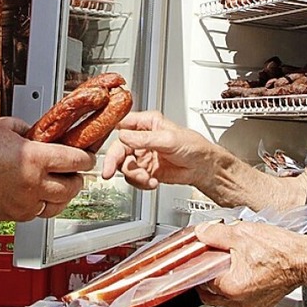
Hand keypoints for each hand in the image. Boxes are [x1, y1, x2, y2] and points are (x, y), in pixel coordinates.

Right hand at [0, 117, 95, 220]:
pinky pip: (37, 213)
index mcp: (35, 159)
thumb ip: (29, 130)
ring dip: (63, 195)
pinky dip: (42, 204)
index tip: (87, 155)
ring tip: (60, 184)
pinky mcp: (11, 216)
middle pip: (72, 187)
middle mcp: (32, 185)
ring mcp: (22, 204)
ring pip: (57, 206)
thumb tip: (42, 134)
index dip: (86, 157)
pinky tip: (38, 194)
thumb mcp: (5, 126)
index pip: (76, 161)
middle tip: (75, 171)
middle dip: (77, 178)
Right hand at [100, 110, 219, 189]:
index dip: (111, 132)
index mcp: (147, 123)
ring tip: (146, 178)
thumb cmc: (194, 147)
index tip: (102, 142)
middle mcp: (142, 138)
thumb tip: (123, 135)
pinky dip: (140, 183)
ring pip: (124, 166)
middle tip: (110, 172)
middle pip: (118, 148)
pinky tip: (152, 182)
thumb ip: (145, 139)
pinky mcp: (145, 171)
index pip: (122, 124)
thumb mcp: (169, 139)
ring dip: (133, 175)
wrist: (203, 169)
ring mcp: (143, 155)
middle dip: (115, 161)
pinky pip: (133, 178)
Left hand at [193, 221, 306, 306]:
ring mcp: (251, 306)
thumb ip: (215, 233)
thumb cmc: (280, 249)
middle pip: (210, 292)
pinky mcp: (260, 305)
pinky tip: (244, 268)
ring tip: (230, 261)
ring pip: (225, 296)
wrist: (306, 259)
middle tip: (211, 258)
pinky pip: (240, 298)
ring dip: (223, 280)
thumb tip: (201, 233)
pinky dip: (237, 285)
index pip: (201, 278)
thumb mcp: (241, 233)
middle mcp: (240, 302)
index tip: (200, 255)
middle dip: (208, 274)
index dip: (199, 263)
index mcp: (231, 287)